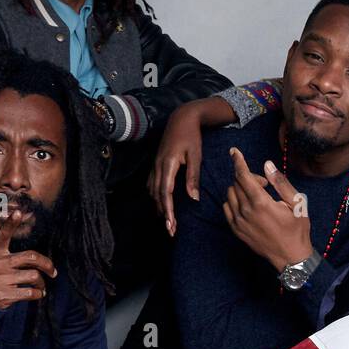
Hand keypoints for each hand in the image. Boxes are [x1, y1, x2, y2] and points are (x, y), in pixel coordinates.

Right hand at [0, 211, 55, 309]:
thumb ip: (9, 257)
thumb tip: (37, 260)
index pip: (3, 235)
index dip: (11, 224)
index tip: (18, 212)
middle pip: (31, 257)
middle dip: (47, 264)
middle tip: (53, 271)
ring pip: (34, 276)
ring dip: (41, 283)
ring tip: (40, 286)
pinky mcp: (3, 294)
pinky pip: (30, 292)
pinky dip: (38, 294)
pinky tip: (37, 294)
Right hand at [147, 98, 233, 235]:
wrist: (182, 118)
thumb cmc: (191, 136)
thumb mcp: (196, 156)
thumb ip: (193, 177)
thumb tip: (193, 198)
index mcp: (167, 164)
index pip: (166, 193)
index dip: (168, 211)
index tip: (171, 225)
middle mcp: (158, 166)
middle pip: (158, 196)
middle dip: (164, 214)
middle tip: (171, 231)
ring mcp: (155, 165)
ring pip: (153, 191)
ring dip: (159, 207)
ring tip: (167, 221)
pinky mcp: (156, 163)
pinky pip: (152, 184)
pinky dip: (156, 196)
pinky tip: (162, 203)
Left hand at [222, 148, 313, 272]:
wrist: (290, 257)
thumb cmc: (297, 229)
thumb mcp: (297, 203)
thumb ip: (281, 182)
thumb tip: (267, 165)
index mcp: (261, 203)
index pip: (243, 175)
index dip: (238, 161)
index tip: (234, 151)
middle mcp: (246, 212)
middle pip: (237, 183)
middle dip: (249, 177)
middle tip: (265, 184)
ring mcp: (239, 222)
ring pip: (230, 194)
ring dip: (241, 189)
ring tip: (258, 197)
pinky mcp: (236, 230)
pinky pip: (227, 208)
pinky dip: (234, 201)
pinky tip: (247, 205)